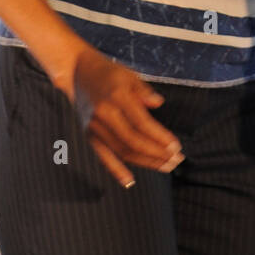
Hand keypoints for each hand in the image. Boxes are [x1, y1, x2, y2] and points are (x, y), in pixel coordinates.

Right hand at [64, 47, 183, 188]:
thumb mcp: (129, 75)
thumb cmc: (109, 73)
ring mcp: (94, 126)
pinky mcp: (89, 134)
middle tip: (177, 159)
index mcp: (117, 96)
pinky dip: (115, 170)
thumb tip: (158, 103)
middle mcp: (104, 114)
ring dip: (145, 161)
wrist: (77, 72)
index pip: (141, 122)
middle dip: (157, 153)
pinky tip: (129, 182)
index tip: (176, 146)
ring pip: (121, 150)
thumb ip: (144, 91)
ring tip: (166, 166)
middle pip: (133, 140)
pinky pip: (103, 155)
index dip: (160, 137)